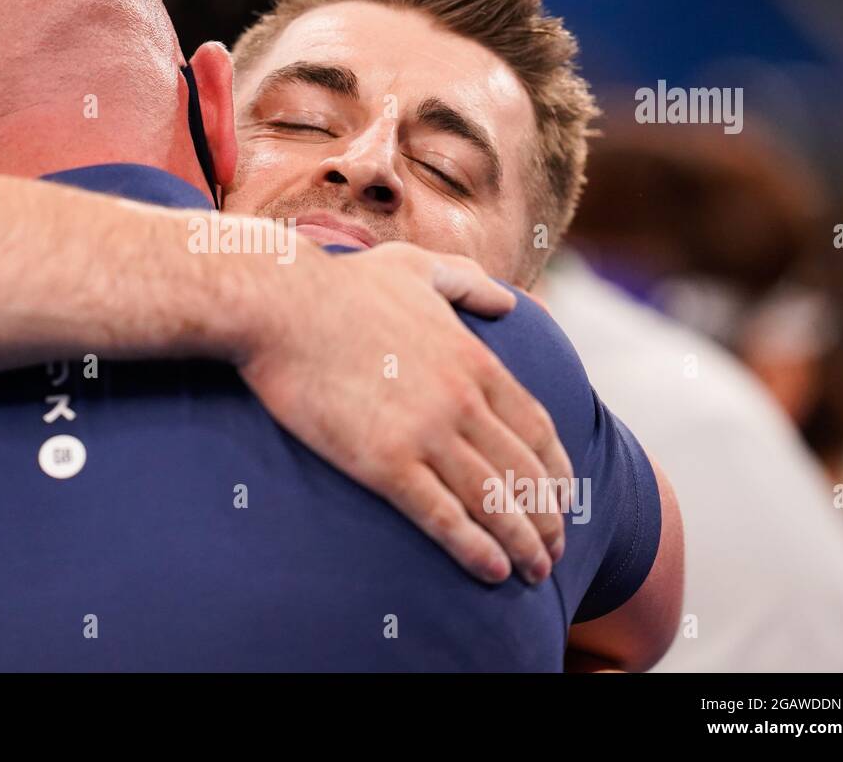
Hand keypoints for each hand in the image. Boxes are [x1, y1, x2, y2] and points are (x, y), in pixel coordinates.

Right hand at [237, 241, 569, 582]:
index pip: (538, 429)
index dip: (556, 473)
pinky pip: (443, 516)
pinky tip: (491, 572)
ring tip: (532, 574)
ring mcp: (426, 433)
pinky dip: (474, 548)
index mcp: (475, 360)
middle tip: (554, 552)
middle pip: (524, 474)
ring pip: (493, 502)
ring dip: (521, 544)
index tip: (563, 501)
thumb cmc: (339, 286)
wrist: (279, 304)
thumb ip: (467, 284)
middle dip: (547, 520)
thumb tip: (506, 301)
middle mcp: (462, 401)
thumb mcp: (415, 268)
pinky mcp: (384, 462)